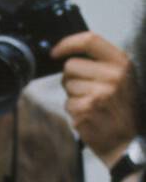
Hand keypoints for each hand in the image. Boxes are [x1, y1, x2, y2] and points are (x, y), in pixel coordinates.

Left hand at [53, 30, 140, 167]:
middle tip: (85, 90)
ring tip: (90, 103)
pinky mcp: (86, 110)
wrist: (126, 140)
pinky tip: (88, 115)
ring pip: (66, 85)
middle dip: (71, 78)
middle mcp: (112, 75)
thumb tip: (69, 55)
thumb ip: (102, 64)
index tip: (55, 52)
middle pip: (70, 66)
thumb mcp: (122, 78)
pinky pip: (67, 103)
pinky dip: (73, 110)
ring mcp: (98, 93)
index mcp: (121, 63)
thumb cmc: (120, 108)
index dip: (68, 43)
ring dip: (73, 95)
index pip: (90, 40)